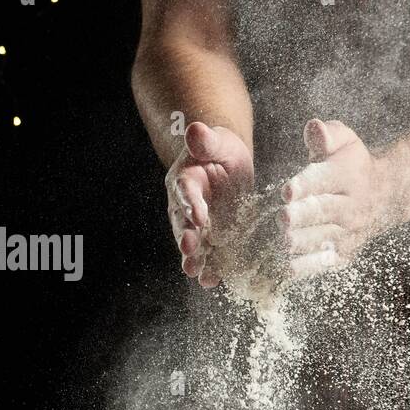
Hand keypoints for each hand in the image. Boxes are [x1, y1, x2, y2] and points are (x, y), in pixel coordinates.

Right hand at [167, 121, 253, 287]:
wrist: (225, 162)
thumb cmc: (219, 149)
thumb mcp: (216, 141)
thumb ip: (205, 139)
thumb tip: (194, 129)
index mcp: (183, 180)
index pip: (185, 191)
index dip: (190, 204)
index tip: (198, 216)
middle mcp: (185, 206)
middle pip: (183, 223)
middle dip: (186, 238)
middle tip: (190, 249)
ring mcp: (198, 224)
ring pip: (193, 243)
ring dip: (195, 259)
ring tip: (197, 273)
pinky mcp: (212, 236)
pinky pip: (209, 253)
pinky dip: (210, 267)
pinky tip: (212, 280)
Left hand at [278, 119, 397, 277]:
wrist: (387, 195)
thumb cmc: (353, 165)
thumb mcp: (346, 142)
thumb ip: (328, 135)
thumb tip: (313, 127)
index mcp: (348, 176)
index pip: (326, 179)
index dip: (306, 184)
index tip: (288, 189)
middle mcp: (351, 207)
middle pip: (325, 212)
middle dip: (303, 216)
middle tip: (283, 218)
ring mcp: (349, 232)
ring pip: (325, 240)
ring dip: (304, 243)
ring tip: (284, 243)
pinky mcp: (345, 253)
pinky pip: (326, 262)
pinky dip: (307, 267)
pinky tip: (287, 269)